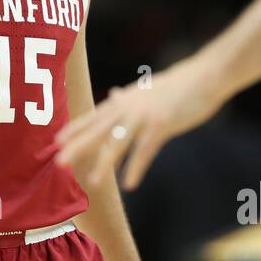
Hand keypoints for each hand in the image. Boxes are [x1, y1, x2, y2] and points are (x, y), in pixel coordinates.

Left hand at [55, 58, 223, 189]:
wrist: (204, 77)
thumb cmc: (176, 85)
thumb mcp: (146, 89)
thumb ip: (128, 96)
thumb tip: (113, 94)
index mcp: (124, 100)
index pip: (94, 116)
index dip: (75, 129)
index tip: (56, 141)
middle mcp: (129, 107)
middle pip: (98, 130)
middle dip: (78, 146)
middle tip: (58, 161)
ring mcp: (144, 116)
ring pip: (119, 142)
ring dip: (104, 162)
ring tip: (91, 181)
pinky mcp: (162, 125)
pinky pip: (146, 150)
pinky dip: (137, 166)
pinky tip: (130, 184)